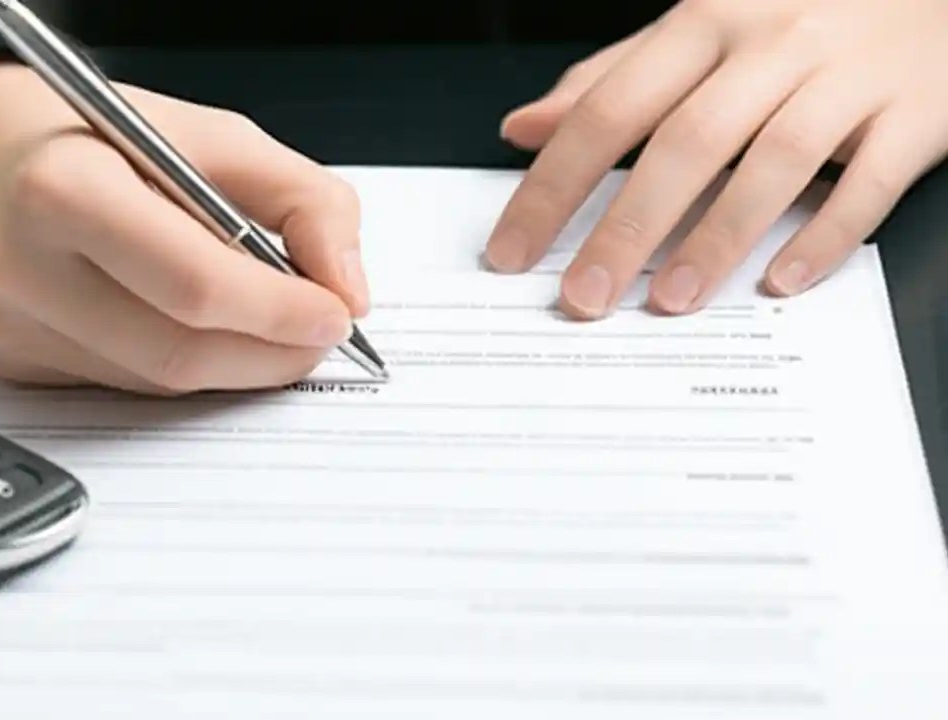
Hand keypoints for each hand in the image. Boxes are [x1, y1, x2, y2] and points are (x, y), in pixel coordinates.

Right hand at [0, 63, 367, 393]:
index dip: (280, 311)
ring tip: (267, 326)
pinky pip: (123, 387)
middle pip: (178, 350)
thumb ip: (301, 199)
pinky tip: (196, 328)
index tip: (335, 313)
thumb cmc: (87, 135)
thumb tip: (347, 288)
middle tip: (316, 332)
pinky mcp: (11, 364)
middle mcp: (18, 265)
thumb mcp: (209, 134)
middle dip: (270, 352)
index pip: (193, 282)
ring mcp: (8, 326)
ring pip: (156, 382)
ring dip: (234, 365)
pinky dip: (181, 367)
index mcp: (63, 187)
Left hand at [486, 0, 947, 318]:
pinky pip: (870, 181)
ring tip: (670, 303)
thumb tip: (523, 129)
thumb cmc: (799, 14)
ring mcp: (848, 74)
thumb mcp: (698, 30)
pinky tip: (782, 282)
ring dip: (717, 238)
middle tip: (583, 297)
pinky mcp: (916, 110)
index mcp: (705, 21)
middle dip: (626, 228)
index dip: (553, 185)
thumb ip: (611, 78)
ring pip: (775, 161)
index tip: (513, 250)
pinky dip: (825, 235)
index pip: (609, 109)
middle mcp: (772, 42)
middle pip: (686, 142)